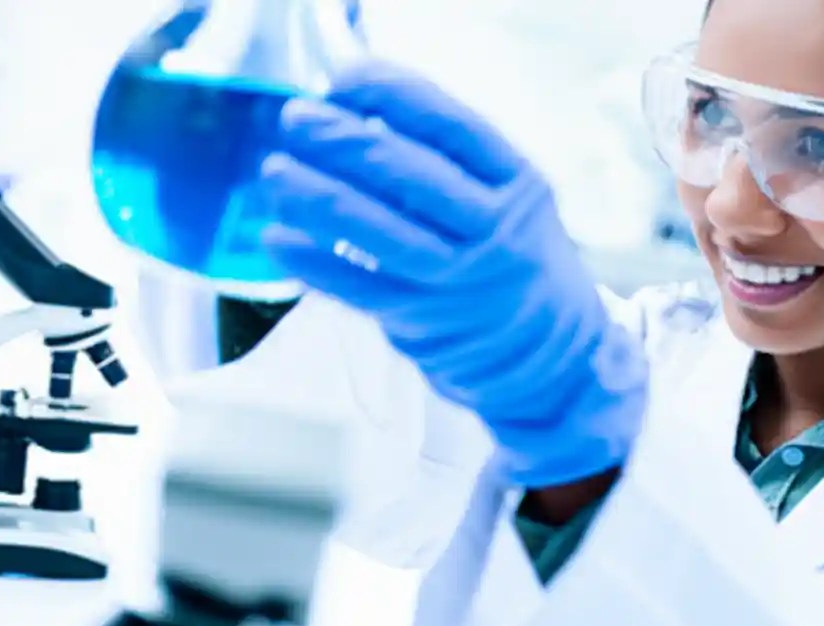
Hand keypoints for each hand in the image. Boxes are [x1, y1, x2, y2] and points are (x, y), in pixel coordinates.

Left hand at [257, 60, 646, 487]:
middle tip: (295, 118)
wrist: (547, 349)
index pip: (451, 124)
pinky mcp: (423, 320)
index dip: (392, 93)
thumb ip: (451, 158)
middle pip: (407, 173)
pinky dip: (312, 260)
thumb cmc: (511, 253)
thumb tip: (359, 110)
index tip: (344, 79)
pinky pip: (357, 287)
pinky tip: (278, 235)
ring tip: (276, 170)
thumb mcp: (509, 197)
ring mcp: (458, 278)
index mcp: (517, 182)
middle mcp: (492, 229)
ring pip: (377, 229)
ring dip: (316, 194)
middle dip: (340, 138)